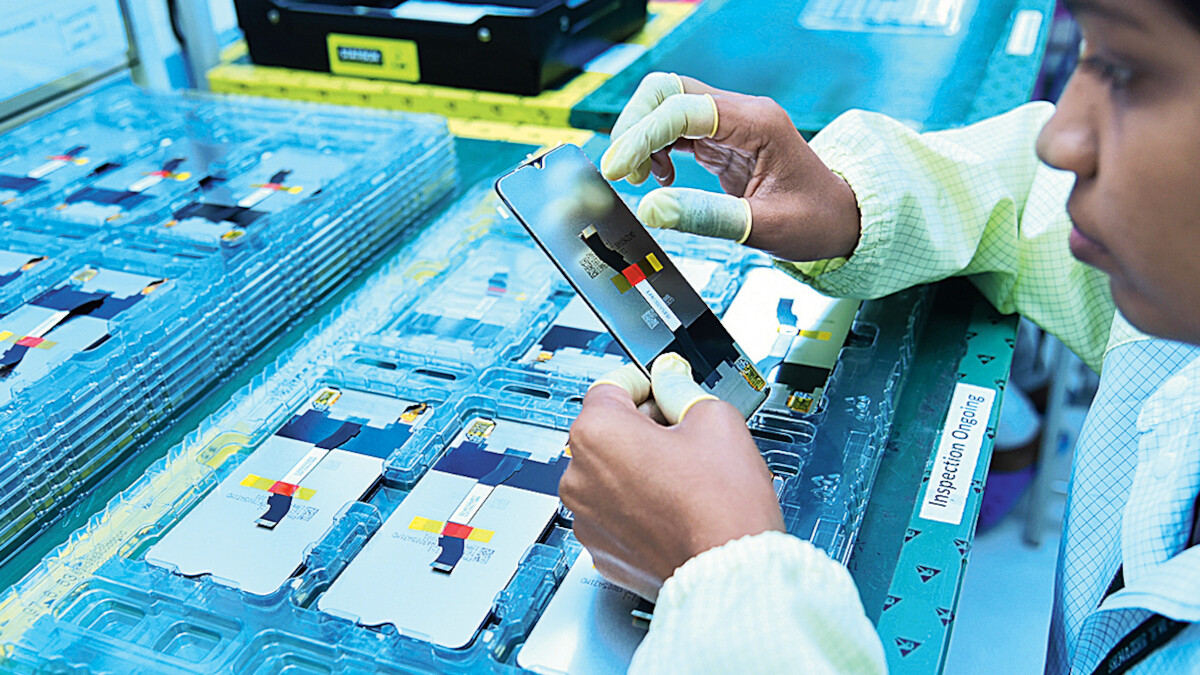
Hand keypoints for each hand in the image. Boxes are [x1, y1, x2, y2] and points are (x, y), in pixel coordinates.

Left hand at [560, 355, 784, 599]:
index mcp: (597, 433)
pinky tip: (673, 505)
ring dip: (638, 467)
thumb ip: (681, 389)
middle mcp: (578, 475)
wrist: (727, 572)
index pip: (613, 385)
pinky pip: (613, 510)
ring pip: (609, 472)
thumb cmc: (721, 506)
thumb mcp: (713, 419)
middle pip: (608, 430)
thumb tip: (670, 379)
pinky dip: (636, 503)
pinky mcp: (600, 547)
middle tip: (685, 435)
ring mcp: (585, 516)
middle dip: (644, 427)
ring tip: (683, 476)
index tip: (664, 387)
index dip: (646, 382)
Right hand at [600, 72, 860, 262]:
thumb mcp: (763, 227)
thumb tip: (651, 211)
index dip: (642, 136)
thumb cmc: (814, 220)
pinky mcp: (721, 138)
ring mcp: (731, 122)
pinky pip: (675, 128)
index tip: (616, 168)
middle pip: (668, 91)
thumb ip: (707, 218)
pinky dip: (655, 148)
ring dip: (642, 137)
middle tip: (623, 172)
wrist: (839, 218)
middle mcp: (742, 112)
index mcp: (757, 123)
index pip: (683, 109)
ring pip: (666, 106)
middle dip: (635, 127)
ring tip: (639, 179)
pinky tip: (659, 177)